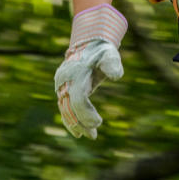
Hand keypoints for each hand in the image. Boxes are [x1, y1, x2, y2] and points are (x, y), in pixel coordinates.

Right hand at [54, 4, 126, 138]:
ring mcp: (61, 85)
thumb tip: (116, 75)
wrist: (88, 43)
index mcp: (76, 74)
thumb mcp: (110, 54)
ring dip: (75, 124)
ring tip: (88, 136)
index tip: (98, 122)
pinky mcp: (62, 89)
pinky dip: (70, 119)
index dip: (86, 113)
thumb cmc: (102, 51)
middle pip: (70, 108)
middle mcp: (65, 80)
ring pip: (65, 109)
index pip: (78, 99)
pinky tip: (78, 131)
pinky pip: (64, 107)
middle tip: (93, 136)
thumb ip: (113, 64)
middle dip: (81, 123)